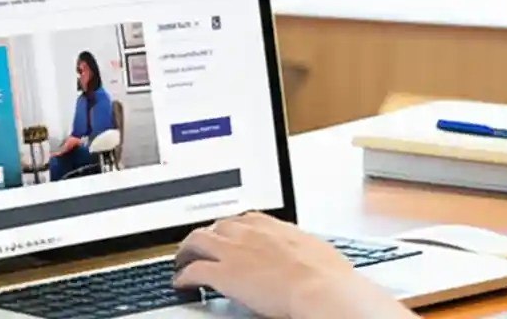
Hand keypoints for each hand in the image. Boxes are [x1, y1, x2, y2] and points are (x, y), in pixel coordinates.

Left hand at [172, 212, 414, 318]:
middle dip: (207, 234)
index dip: (232, 227)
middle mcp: (249, 232)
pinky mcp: (223, 274)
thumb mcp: (313, 250)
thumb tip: (309, 256)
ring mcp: (234, 251)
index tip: (231, 233)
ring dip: (187, 250)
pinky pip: (193, 271)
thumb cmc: (325, 273)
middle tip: (202, 245)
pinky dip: (183, 276)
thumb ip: (301, 249)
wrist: (318, 287)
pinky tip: (181, 282)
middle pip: (216, 225)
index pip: (243, 218)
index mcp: (272, 225)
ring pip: (197, 241)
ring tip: (183, 259)